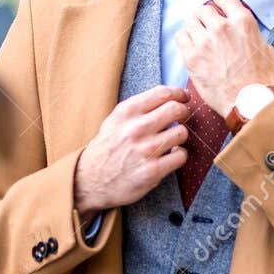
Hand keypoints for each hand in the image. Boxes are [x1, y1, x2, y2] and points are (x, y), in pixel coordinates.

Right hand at [74, 85, 190, 217]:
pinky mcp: (153, 170)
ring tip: (171, 140)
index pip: (163, 93)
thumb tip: (169, 97)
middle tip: (183, 117)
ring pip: (182, 132)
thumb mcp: (115, 120)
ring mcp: (145, 150)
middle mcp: (136, 128)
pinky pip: (181, 156)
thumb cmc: (106, 148)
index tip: (184, 97)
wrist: (89, 180)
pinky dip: (179, 155)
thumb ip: (139, 108)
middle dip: (184, 112)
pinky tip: (170, 156)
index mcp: (127, 112)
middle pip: (176, 109)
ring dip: (180, 136)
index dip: (179, 93)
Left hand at [176, 0, 273, 117]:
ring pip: (190, 22)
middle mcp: (222, 27)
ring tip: (198, 38)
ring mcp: (205, 41)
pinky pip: (181, 37)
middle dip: (204, 17)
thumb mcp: (265, 47)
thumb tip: (242, 28)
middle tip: (205, 26)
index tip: (216, 8)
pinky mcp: (192, 57)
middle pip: (203, 9)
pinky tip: (191, 46)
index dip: (218, 2)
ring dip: (194, 28)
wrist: (248, 101)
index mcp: (242, 21)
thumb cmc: (259, 78)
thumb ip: (250, 33)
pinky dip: (185, 39)